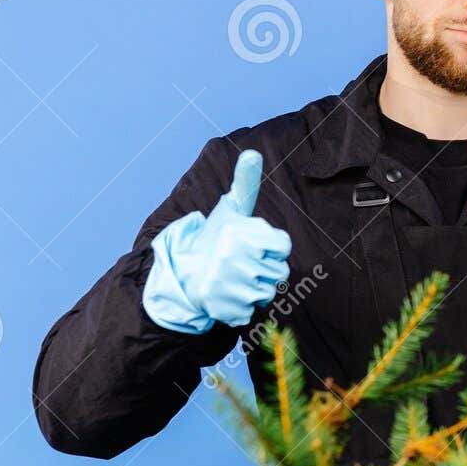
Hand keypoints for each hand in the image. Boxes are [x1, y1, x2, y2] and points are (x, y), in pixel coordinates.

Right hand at [142, 149, 292, 332]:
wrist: (183, 271)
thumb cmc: (217, 238)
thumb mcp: (231, 209)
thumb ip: (246, 183)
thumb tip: (253, 152)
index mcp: (242, 235)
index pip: (283, 246)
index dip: (270, 246)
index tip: (251, 244)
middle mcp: (236, 261)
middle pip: (280, 272)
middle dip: (265, 268)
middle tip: (241, 263)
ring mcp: (232, 289)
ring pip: (268, 293)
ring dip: (255, 288)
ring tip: (234, 278)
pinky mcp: (227, 312)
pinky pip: (252, 313)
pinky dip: (241, 308)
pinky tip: (226, 295)